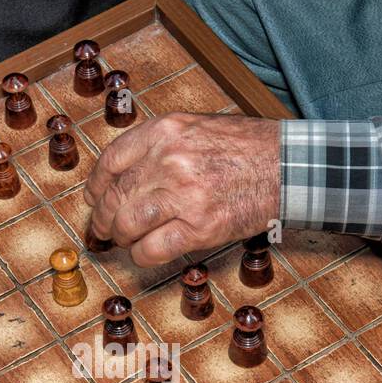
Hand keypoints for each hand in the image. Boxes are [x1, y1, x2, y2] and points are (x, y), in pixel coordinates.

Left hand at [84, 113, 280, 266]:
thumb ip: (161, 144)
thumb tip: (127, 173)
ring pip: (127, 224)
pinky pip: (152, 249)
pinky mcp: (199, 228)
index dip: (96, 186)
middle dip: (103, 219)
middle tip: (104, 229)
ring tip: (125, 242)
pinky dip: (141, 255)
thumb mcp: (197, 127)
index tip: (93, 198)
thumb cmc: (248, 147)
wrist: (288, 167)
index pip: (111, 161)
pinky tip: (145, 253)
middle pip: (115, 196)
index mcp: (165, 132)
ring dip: (120, 238)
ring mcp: (183, 195)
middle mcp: (169, 161)